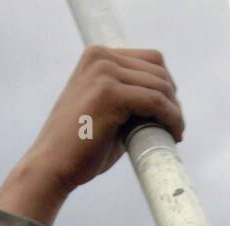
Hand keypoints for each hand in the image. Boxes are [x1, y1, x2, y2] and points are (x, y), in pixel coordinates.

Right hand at [23, 45, 183, 197]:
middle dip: (173, 100)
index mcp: (98, 56)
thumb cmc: (80, 146)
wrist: (54, 165)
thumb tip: (163, 103)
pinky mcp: (109, 93)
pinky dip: (172, 118)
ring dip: (175, 112)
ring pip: (161, 86)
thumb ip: (129, 99)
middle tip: (175, 127)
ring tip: (175, 134)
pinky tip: (174, 134)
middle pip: (159, 69)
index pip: (150, 60)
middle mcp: (100, 57)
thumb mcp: (106, 111)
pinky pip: (156, 101)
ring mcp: (103, 72)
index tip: (171, 114)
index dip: (166, 87)